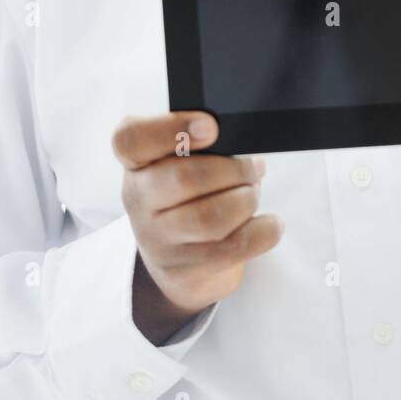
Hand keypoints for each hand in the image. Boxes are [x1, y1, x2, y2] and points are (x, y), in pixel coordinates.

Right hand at [113, 110, 283, 343]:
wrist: (181, 262)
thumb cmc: (189, 195)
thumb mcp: (182, 163)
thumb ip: (202, 144)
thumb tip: (242, 143)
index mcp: (136, 162)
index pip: (131, 139)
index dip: (171, 129)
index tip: (211, 126)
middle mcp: (138, 200)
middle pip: (185, 177)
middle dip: (234, 169)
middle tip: (252, 168)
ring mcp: (157, 241)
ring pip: (211, 217)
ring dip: (246, 200)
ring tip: (253, 194)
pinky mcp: (184, 273)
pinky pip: (235, 247)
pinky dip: (264, 230)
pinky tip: (269, 223)